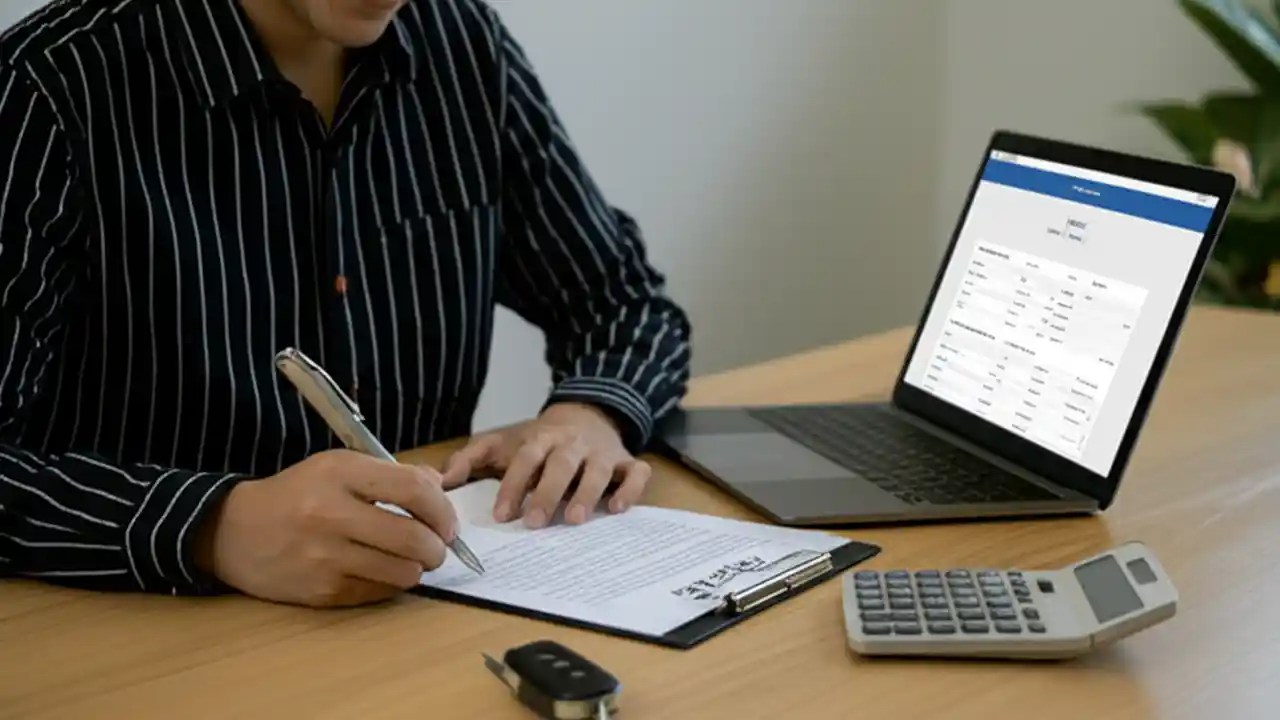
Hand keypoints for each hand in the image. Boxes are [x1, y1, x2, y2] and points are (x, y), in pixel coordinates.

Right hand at [195, 450, 457, 607]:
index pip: (412, 489)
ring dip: (418, 569)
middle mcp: (331, 513)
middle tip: (438, 548)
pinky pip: (379, 592)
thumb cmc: (296, 495)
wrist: (234, 532)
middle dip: (438, 548)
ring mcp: (325, 556)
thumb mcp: (337, 468)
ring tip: (411, 560)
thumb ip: (390, 474)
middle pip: (414, 538)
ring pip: (403, 572)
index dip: (441, 508)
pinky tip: (381, 571)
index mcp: (339, 473)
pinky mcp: (321, 591)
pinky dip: (390, 584)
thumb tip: (438, 486)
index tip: (447, 522)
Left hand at [442, 403, 650, 527]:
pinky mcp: (627, 461)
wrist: (586, 412)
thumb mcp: (502, 442)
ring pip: (598, 469)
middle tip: (534, 522)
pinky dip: (630, 490)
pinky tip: (616, 509)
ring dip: (587, 493)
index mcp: (541, 437)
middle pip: (561, 463)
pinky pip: (636, 473)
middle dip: (547, 492)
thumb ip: (471, 458)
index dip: (514, 484)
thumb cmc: (539, 439)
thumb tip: (443, 481)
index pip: (526, 458)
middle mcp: (573, 443)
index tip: (502, 513)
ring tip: (574, 520)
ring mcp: (603, 452)